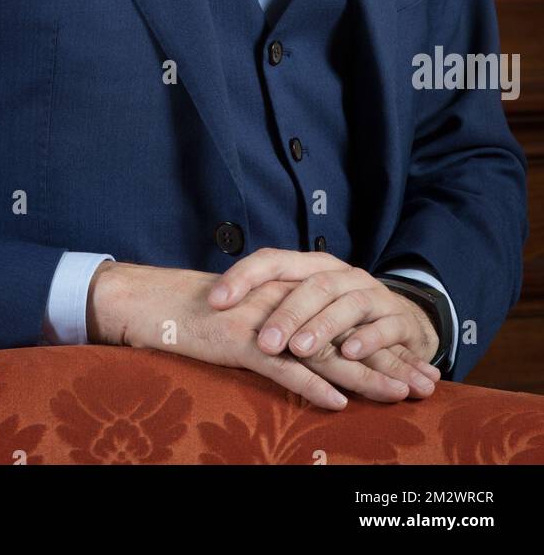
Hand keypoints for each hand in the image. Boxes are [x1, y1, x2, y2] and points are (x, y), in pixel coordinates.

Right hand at [86, 259, 436, 410]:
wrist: (148, 301)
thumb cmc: (193, 314)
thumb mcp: (246, 317)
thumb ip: (280, 330)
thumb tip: (310, 356)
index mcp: (287, 298)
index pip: (344, 322)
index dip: (382, 343)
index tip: (416, 364)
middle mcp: (281, 305)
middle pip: (344, 336)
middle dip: (388, 360)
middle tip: (425, 383)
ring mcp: (262, 322)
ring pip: (322, 351)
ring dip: (364, 375)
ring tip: (399, 393)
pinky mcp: (239, 341)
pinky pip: (280, 367)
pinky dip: (309, 385)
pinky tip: (337, 402)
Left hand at [206, 247, 440, 390]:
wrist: (403, 324)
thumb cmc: (341, 318)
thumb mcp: (307, 307)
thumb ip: (271, 306)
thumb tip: (209, 309)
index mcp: (313, 266)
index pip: (273, 259)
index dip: (243, 277)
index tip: (215, 301)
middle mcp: (342, 274)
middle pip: (312, 284)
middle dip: (287, 313)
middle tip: (265, 342)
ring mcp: (372, 294)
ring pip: (346, 303)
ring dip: (323, 327)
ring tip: (301, 349)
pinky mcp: (398, 320)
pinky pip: (383, 326)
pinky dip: (367, 339)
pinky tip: (349, 353)